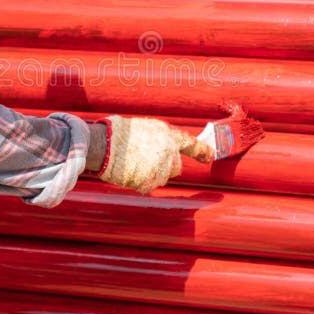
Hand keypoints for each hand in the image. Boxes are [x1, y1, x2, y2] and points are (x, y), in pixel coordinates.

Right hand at [89, 116, 213, 193]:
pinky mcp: (149, 182)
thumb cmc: (119, 133)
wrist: (104, 144)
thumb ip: (160, 139)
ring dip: (150, 174)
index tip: (210, 155)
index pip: (191, 144)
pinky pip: (147, 186)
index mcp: (168, 135)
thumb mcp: (145, 127)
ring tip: (132, 162)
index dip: (202, 151)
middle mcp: (168, 152)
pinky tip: (128, 170)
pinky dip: (139, 181)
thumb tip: (166, 148)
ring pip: (161, 177)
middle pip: (176, 167)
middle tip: (145, 159)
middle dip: (165, 166)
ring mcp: (160, 169)